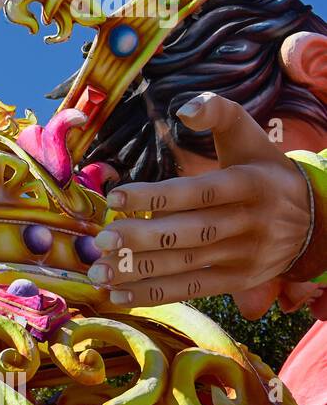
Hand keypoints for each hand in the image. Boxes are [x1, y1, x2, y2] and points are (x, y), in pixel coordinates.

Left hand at [86, 92, 312, 310]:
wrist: (317, 219)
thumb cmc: (265, 169)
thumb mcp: (250, 136)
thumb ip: (219, 113)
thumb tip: (184, 109)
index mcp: (248, 184)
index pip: (198, 192)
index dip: (156, 196)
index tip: (115, 198)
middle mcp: (248, 222)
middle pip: (189, 233)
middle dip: (142, 238)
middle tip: (100, 241)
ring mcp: (244, 256)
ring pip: (186, 265)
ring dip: (139, 271)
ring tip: (99, 272)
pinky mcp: (238, 281)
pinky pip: (193, 289)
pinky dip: (155, 293)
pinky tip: (119, 295)